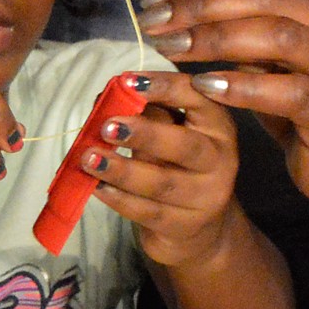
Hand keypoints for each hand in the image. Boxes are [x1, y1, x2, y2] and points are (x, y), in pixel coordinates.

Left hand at [79, 73, 244, 269]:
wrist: (200, 228)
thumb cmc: (179, 166)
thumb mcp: (174, 134)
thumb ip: (149, 112)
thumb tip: (112, 92)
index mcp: (218, 126)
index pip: (196, 100)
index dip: (164, 88)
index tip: (128, 80)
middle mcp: (219, 160)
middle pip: (185, 146)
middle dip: (144, 134)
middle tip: (107, 126)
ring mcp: (205, 197)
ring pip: (161, 182)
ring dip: (121, 169)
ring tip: (89, 158)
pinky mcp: (184, 226)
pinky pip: (147, 211)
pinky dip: (118, 199)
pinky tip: (96, 188)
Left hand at [146, 0, 308, 211]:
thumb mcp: (280, 54)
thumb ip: (246, 25)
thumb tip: (177, 6)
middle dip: (199, 5)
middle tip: (154, 24)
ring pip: (275, 34)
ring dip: (213, 38)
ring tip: (170, 49)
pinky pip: (284, 90)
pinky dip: (239, 85)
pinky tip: (203, 87)